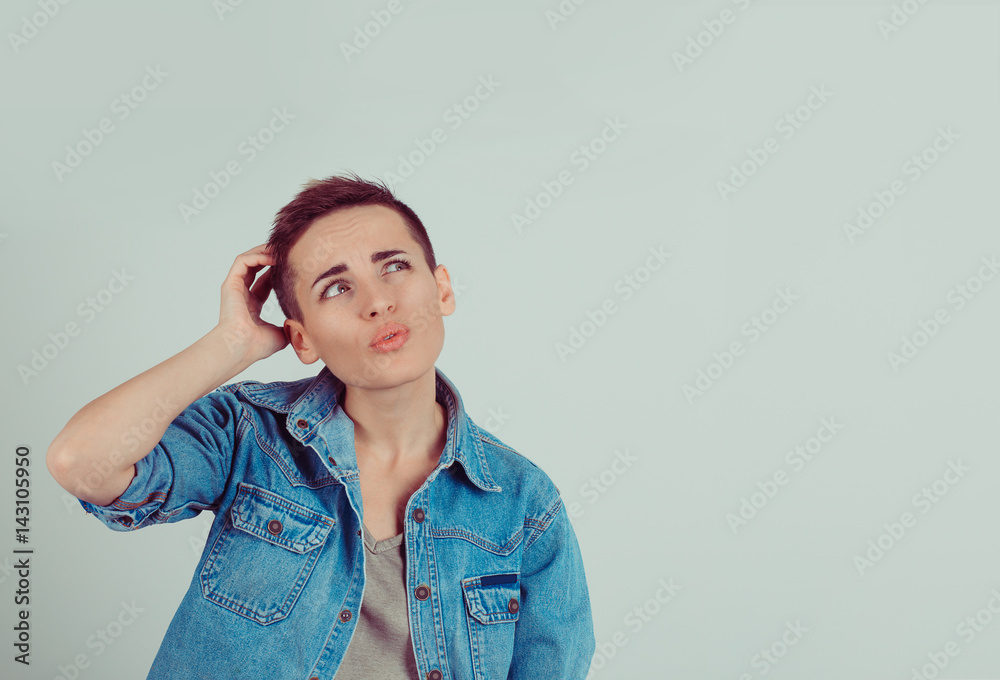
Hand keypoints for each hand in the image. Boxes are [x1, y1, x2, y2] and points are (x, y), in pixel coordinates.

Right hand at [216, 243, 288, 364]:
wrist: (242, 347)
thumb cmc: (257, 345)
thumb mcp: (281, 333)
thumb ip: (290, 325)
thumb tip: (303, 326)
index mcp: (252, 305)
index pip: (265, 282)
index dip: (279, 272)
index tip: (295, 267)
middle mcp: (242, 294)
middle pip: (256, 267)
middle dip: (272, 257)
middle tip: (288, 252)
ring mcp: (235, 288)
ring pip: (249, 260)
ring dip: (265, 252)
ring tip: (281, 249)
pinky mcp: (231, 284)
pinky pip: (242, 261)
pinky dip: (256, 255)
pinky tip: (272, 256)